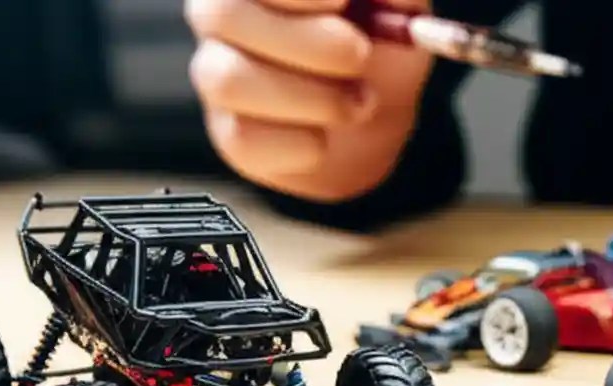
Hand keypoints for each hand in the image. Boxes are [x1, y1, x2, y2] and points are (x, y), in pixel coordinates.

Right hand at [186, 0, 433, 200]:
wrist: (374, 112)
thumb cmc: (378, 41)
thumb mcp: (397, 9)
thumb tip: (393, 0)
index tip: (344, 1)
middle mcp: (219, 13)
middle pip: (224, 13)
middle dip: (308, 41)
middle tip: (361, 54)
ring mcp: (215, 72)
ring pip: (230, 80)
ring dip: (313, 97)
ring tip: (361, 102)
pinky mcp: (228, 132)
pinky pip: (244, 138)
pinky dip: (301, 143)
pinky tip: (326, 137)